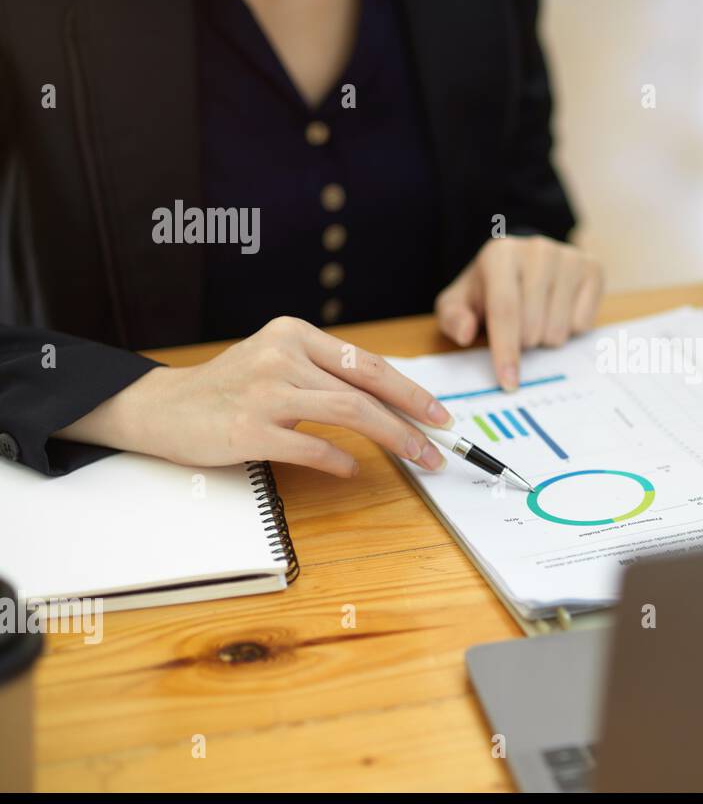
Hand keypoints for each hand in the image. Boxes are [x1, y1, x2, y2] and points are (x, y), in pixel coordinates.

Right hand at [56, 317, 451, 476]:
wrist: (161, 408)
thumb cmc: (228, 390)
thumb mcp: (277, 362)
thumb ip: (324, 373)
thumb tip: (390, 400)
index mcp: (294, 334)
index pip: (367, 363)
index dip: (410, 390)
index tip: (439, 413)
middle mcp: (282, 355)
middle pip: (365, 388)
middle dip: (412, 417)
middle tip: (441, 442)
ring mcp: (265, 392)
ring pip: (349, 413)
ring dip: (393, 439)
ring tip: (418, 458)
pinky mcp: (249, 429)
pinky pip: (311, 447)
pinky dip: (340, 460)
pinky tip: (355, 470)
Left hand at [435, 235, 603, 389]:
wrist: (521, 263)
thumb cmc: (487, 290)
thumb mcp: (458, 303)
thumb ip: (453, 319)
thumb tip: (465, 333)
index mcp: (500, 254)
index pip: (505, 310)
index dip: (506, 351)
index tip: (509, 383)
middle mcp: (537, 250)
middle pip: (533, 326)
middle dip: (523, 343)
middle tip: (518, 328)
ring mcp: (569, 257)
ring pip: (559, 329)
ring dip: (546, 337)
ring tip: (538, 318)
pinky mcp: (593, 268)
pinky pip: (584, 324)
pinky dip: (570, 328)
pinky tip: (559, 310)